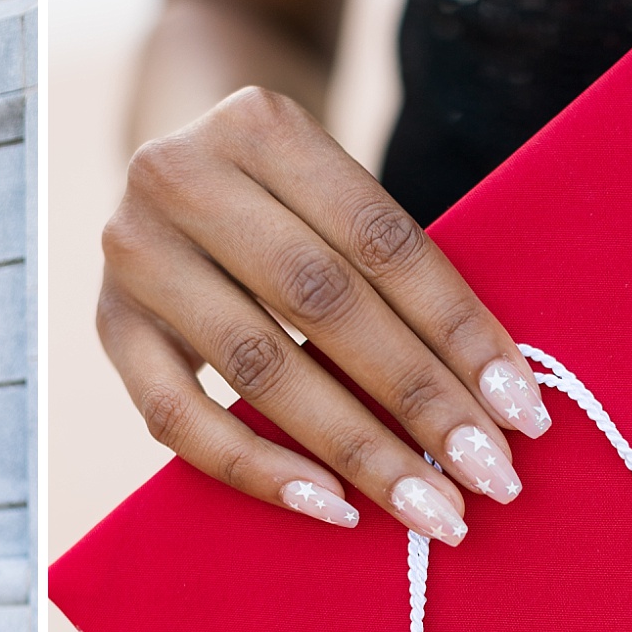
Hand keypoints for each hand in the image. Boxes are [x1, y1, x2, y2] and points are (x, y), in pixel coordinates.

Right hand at [98, 86, 550, 545]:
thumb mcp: (329, 190)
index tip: (524, 413)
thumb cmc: (283, 197)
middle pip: (322, 304)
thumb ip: (386, 267)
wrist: (165, 165)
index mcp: (260, 123)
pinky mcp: (107, 327)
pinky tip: (330, 507)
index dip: (460, 331)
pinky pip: (178, 420)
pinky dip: (260, 469)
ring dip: (356, 449)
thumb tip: (491, 396)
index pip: (382, 241)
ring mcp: (134, 254)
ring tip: (427, 506)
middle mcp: (181, 177)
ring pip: (257, 366)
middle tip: (489, 477)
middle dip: (418, 400)